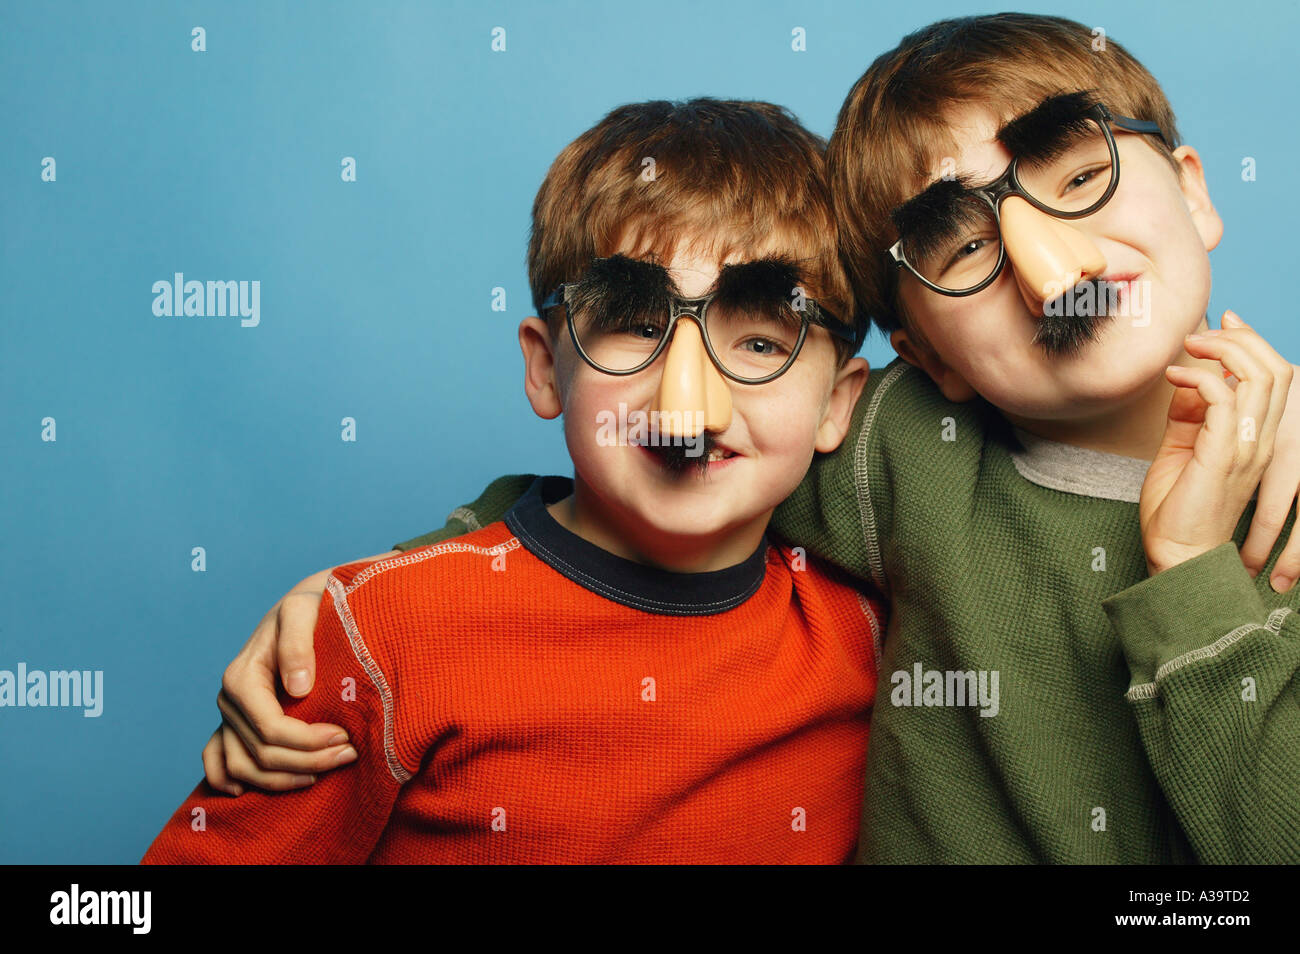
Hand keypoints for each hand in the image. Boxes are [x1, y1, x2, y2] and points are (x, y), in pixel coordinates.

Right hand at [201, 550, 398, 794]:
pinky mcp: (235, 724)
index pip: (270, 727)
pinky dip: (230, 781)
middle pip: (261, 753)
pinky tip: (249, 793)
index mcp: (242, 677)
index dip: (306, 742)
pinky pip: (219, 762)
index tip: (345, 739)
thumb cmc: (310, 607)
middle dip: (307, 761)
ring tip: (322, 774)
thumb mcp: (304, 610)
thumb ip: (298, 643)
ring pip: (243, 767)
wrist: (306, 608)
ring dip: (280, 780)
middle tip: (350, 755)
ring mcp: (229, 716)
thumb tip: (297, 688)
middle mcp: (230, 700)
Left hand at [1140, 311, 1291, 576]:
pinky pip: (1224, 400)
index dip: (1252, 342)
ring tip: (1188, 348)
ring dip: (1222, 352)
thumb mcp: (1184, 450)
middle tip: (1200, 334)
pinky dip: (1200, 378)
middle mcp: (1262, 440)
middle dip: (1242, 338)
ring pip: (1259, 378)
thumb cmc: (1178, 509)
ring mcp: (1248, 447)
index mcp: (1258, 437)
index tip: (1221, 323)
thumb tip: (1188, 382)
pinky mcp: (1224, 455)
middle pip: (1275, 368)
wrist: (1176, 555)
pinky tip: (1174, 378)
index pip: (1273, 377)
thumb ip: (1190, 417)